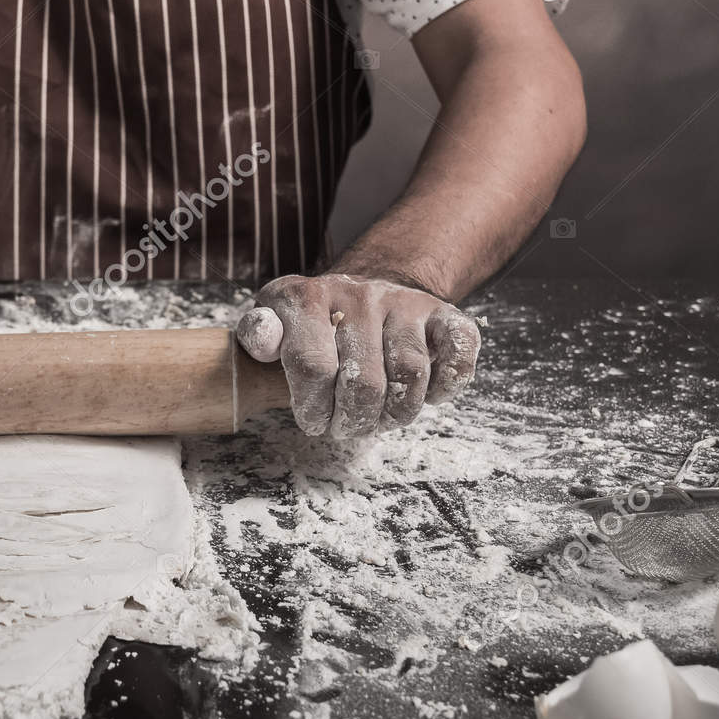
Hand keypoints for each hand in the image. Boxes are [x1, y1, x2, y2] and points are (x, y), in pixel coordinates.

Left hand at [235, 274, 480, 438]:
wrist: (365, 292)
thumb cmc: (312, 325)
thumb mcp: (275, 323)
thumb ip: (259, 334)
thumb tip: (263, 338)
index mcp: (307, 297)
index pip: (312, 367)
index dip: (314, 410)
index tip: (315, 420)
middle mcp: (359, 293)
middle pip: (363, 383)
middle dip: (354, 421)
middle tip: (348, 426)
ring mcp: (404, 302)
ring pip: (411, 375)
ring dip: (396, 413)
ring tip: (379, 416)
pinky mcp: (443, 312)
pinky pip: (459, 352)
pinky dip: (446, 386)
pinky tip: (424, 394)